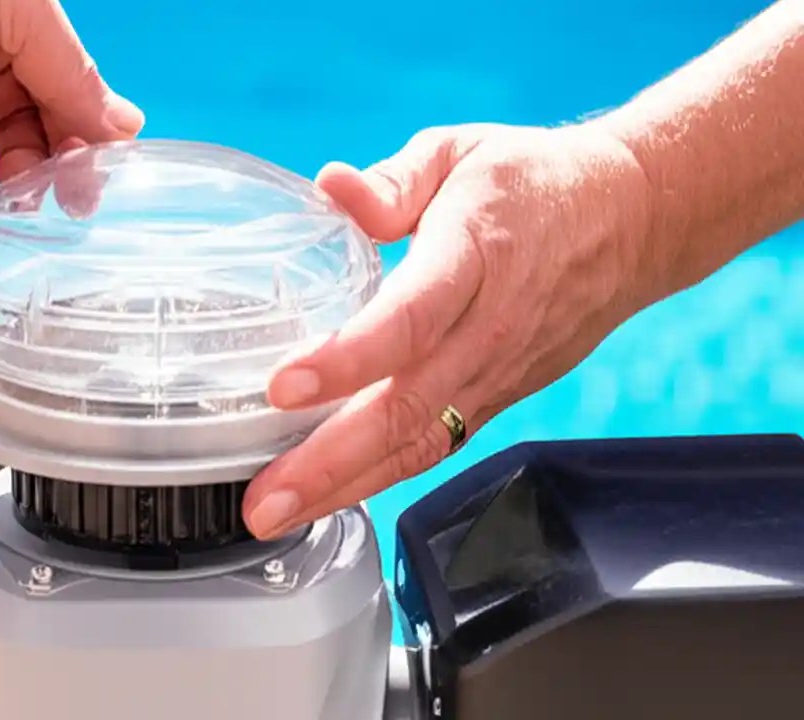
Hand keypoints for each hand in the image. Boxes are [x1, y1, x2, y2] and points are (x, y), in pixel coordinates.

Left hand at [243, 123, 656, 538]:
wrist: (632, 220)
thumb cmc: (533, 181)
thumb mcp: (460, 152)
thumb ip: (393, 179)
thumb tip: (331, 187)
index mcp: (474, 257)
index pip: (407, 321)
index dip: (345, 360)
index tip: (282, 386)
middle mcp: (488, 330)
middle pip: (405, 409)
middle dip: (328, 463)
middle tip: (262, 500)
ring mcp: (496, 374)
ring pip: (418, 444)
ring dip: (344, 487)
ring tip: (275, 515)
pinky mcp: (498, 398)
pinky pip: (436, 448)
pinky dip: (380, 478)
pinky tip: (327, 498)